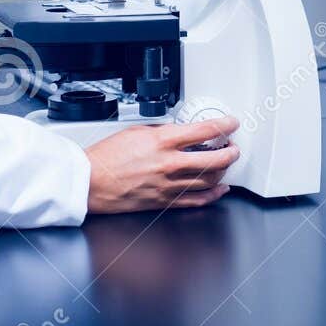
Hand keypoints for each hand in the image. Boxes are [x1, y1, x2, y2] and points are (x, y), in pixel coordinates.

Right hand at [84, 117, 241, 213]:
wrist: (92, 182)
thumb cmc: (107, 157)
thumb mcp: (136, 131)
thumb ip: (162, 132)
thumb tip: (180, 132)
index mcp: (162, 142)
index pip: (205, 131)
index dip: (225, 126)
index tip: (231, 124)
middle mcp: (169, 164)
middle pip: (214, 159)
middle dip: (230, 152)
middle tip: (233, 147)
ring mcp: (169, 185)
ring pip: (209, 180)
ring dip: (224, 171)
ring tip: (226, 164)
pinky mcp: (165, 202)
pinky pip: (198, 200)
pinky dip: (214, 194)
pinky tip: (220, 188)